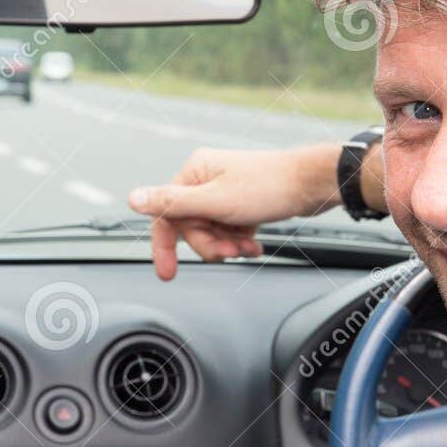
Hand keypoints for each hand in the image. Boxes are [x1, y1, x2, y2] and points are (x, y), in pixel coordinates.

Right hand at [128, 143, 343, 279]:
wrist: (314, 184)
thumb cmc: (269, 188)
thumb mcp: (216, 201)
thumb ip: (172, 203)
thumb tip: (132, 198)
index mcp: (194, 172)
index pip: (165, 214)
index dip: (163, 246)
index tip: (167, 274)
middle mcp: (206, 178)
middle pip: (190, 227)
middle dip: (211, 244)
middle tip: (232, 250)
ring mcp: (225, 190)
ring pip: (211, 231)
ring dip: (228, 244)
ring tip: (248, 247)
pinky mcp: (242, 202)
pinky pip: (229, 229)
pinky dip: (239, 241)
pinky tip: (254, 245)